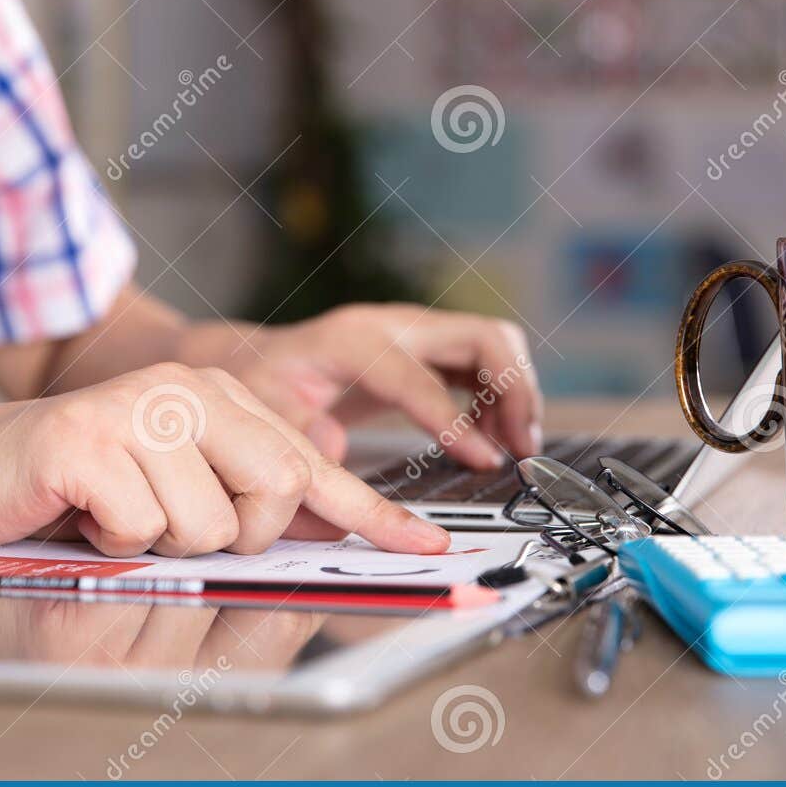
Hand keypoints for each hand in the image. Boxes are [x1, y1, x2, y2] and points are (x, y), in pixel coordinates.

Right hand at [0, 362, 450, 557]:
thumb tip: (327, 525)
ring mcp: (138, 406)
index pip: (311, 461)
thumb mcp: (174, 492)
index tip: (423, 543)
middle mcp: (188, 389)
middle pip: (276, 490)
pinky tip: (84, 513)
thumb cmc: (77, 487)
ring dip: (162, 542)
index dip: (371, 510)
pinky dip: (113, 541)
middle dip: (237, 532)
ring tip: (119, 512)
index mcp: (221, 397)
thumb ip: (245, 502)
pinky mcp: (87, 436)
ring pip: (209, 523)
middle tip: (173, 521)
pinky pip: (141, 527)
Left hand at [181, 305, 542, 469]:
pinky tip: (494, 437)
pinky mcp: (429, 349)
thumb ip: (296, 426)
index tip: (485, 461)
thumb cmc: (263, 382)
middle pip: (483, 337)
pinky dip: (501, 396)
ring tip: (516, 447)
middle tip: (522, 448)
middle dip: (515, 391)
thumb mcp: (264, 406)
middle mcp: (395, 325)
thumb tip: (333, 447)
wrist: (263, 358)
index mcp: (355, 340)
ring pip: (494, 343)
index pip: (420, 377)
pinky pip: (484, 362)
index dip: (455, 420)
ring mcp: (416, 332)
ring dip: (517, 392)